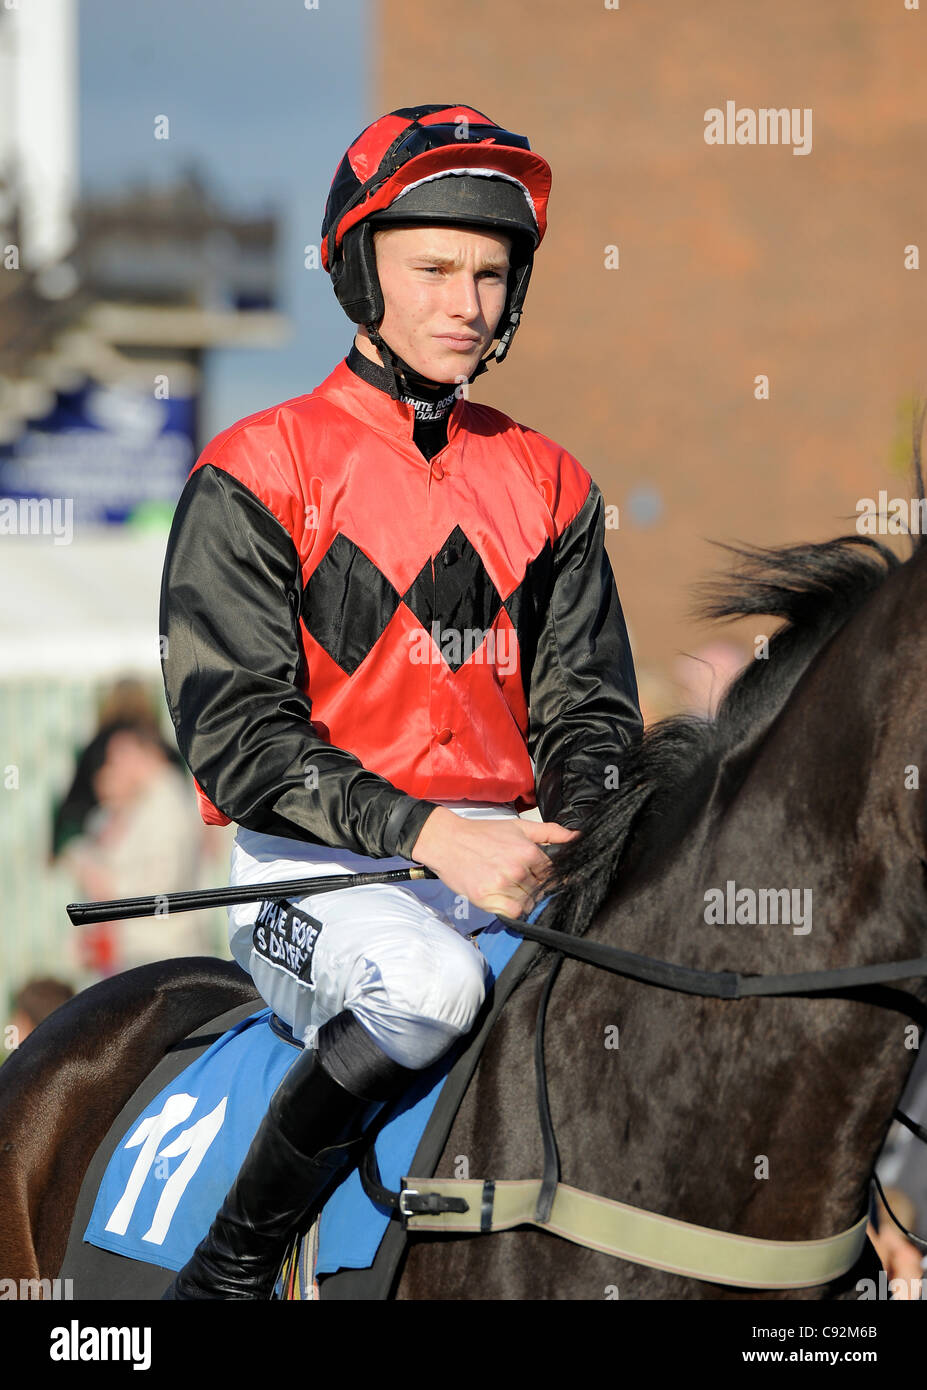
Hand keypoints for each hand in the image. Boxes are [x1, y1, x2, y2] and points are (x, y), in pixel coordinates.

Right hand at [410, 808, 578, 918]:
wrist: (447, 841)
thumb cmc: (482, 833)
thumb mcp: (518, 827)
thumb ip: (550, 832)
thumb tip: (577, 837)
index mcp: (528, 851)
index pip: (553, 874)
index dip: (546, 876)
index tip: (537, 876)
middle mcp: (518, 870)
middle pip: (541, 890)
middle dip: (533, 887)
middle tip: (515, 878)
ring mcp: (502, 886)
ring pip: (528, 903)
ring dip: (522, 898)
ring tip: (506, 885)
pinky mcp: (487, 899)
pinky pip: (512, 913)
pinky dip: (511, 908)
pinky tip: (502, 896)